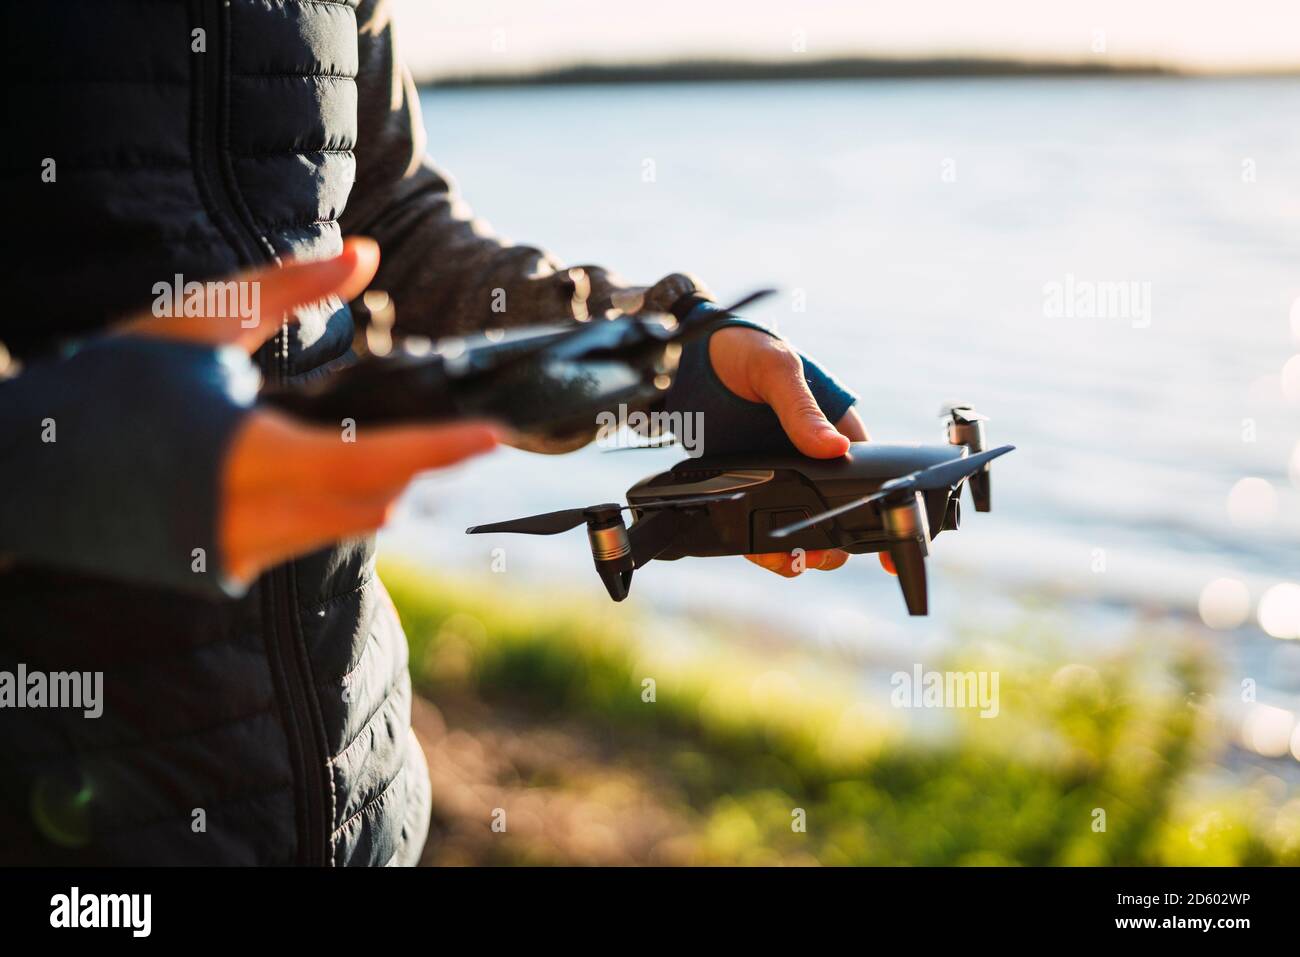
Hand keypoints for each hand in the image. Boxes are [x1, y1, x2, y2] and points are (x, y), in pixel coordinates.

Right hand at [126, 238, 498, 586]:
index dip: (434, 451)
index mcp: (235, 454)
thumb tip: (367, 254)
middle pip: (367, 502)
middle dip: (418, 468)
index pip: (363, 464)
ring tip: (405, 447)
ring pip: (341, 527)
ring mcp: (228, 557)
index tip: (492, 436)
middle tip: (463, 435)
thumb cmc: (106, 383)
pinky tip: (336, 473)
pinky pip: (306, 542)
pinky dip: (335, 507)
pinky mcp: (220, 573)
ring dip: (379, 487)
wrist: (20, 470)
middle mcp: (238, 519)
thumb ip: (287, 288)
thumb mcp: (196, 324)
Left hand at [706, 325, 870, 577]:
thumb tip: (835, 448)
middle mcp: (814, 461)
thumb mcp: (777, 371)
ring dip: (797, 553)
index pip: (868, 480)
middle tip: (818, 555)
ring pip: (801, 531)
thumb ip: (802, 409)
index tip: (887, 553)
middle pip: (838, 517)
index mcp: (837, 431)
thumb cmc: (746, 351)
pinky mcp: (748, 487)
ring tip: (785, 560)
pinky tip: (754, 551)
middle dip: (834, 545)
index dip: (876, 516)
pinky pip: (760, 526)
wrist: (691, 357)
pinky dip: (760, 546)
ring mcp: (782, 477)